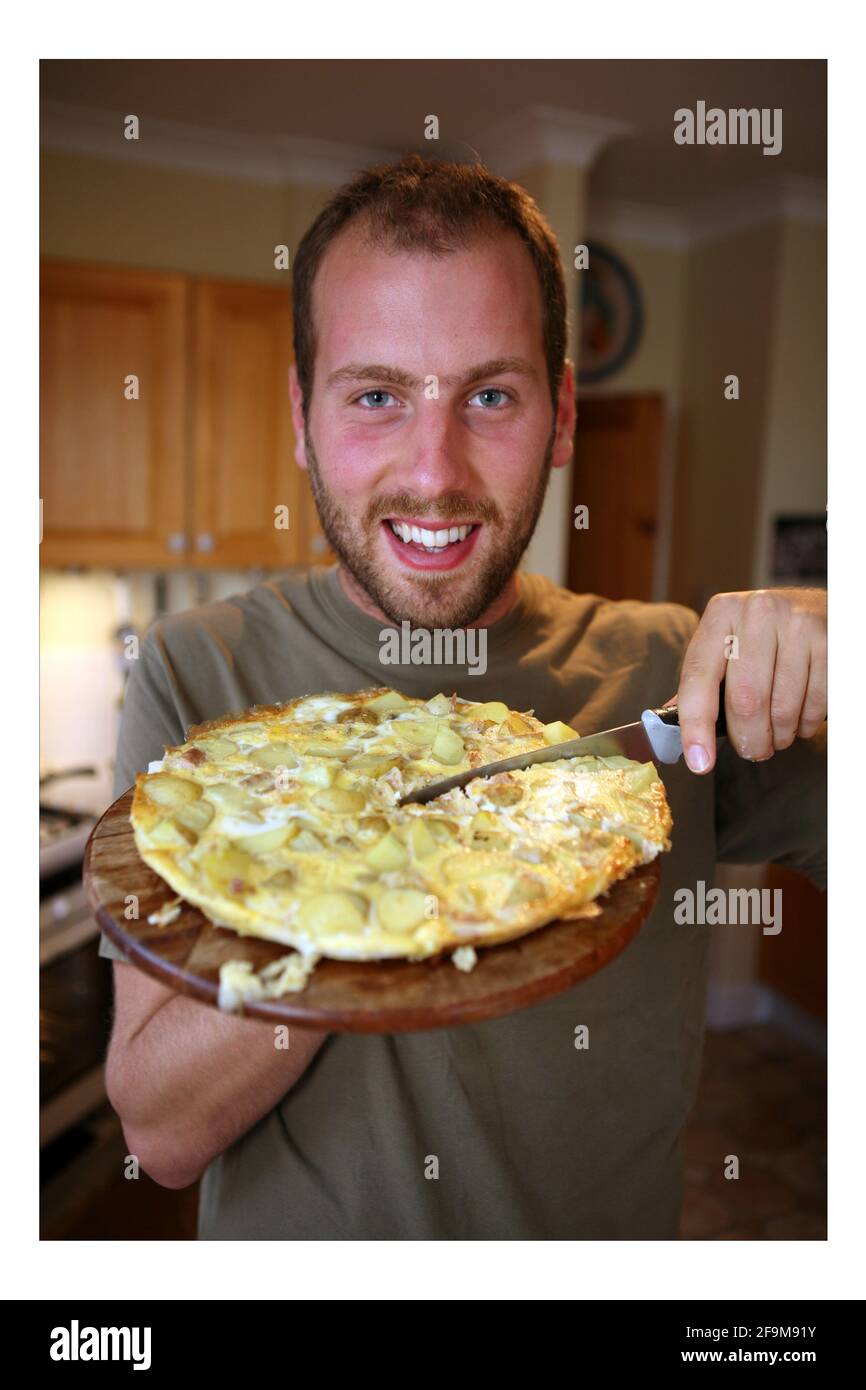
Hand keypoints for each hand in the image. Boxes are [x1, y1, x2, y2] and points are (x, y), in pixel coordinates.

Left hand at [674, 588, 826, 773]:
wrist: (820, 607)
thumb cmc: (764, 635)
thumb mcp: (728, 642)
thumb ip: (703, 680)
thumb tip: (671, 723)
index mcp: (722, 614)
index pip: (698, 677)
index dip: (696, 726)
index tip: (699, 762)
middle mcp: (757, 613)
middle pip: (745, 701)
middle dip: (748, 740)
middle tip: (752, 751)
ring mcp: (797, 625)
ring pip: (782, 709)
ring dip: (780, 736)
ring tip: (779, 733)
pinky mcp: (829, 643)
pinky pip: (814, 706)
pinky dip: (806, 725)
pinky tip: (800, 719)